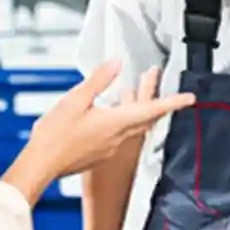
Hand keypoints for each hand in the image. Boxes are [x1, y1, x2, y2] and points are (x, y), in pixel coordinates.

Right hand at [31, 61, 192, 177]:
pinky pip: (121, 134)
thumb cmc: (54, 136)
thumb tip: (116, 64)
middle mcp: (117, 137)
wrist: (41, 165)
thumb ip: (98, 81)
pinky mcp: (100, 153)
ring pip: (133, 125)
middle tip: (160, 84)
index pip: (152, 109)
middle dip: (157, 100)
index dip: (173, 102)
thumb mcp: (75, 100)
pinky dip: (123, 119)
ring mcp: (110, 147)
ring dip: (139, 108)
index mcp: (115, 122)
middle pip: (146, 118)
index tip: (189, 98)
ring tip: (133, 90)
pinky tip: (113, 113)